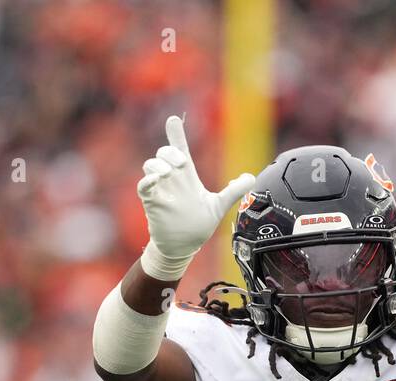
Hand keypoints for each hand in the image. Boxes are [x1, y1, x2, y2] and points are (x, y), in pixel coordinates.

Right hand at [137, 115, 255, 280]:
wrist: (185, 246)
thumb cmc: (199, 224)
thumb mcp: (219, 205)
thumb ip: (234, 191)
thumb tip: (251, 178)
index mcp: (187, 177)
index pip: (180, 150)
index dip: (176, 135)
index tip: (173, 120)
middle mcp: (173, 180)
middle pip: (164, 153)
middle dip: (170, 151)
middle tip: (182, 162)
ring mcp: (161, 190)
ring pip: (150, 166)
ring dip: (158, 164)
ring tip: (169, 172)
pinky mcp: (152, 203)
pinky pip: (143, 186)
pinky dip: (147, 181)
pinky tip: (156, 180)